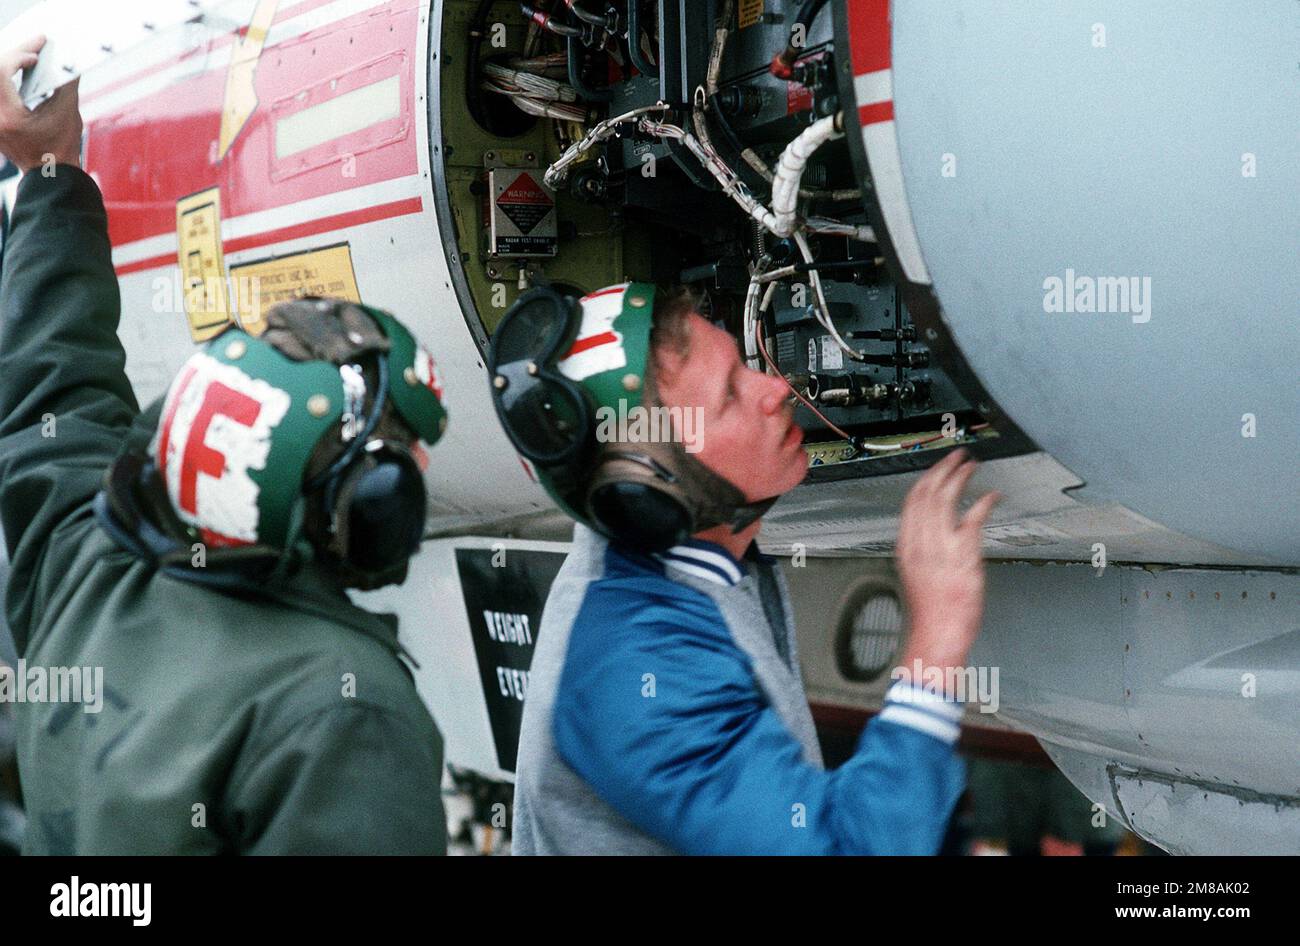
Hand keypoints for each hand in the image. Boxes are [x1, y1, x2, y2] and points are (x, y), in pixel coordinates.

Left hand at [0, 37, 81, 172]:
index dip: (17, 57)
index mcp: (9, 116)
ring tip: (26, 58)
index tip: (36, 57)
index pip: (1, 72)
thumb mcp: (68, 114)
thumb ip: (66, 85)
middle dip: (14, 55)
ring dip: (8, 66)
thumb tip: (68, 63)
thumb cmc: (61, 149)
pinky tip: (19, 72)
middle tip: (34, 47)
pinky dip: (6, 78)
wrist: (51, 174)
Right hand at [895, 448, 1000, 675]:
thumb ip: (922, 548)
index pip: (912, 501)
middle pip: (928, 494)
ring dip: (961, 478)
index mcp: (907, 545)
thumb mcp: (916, 572)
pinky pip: (972, 520)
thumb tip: (931, 529)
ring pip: (946, 500)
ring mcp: (941, 549)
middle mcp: (921, 543)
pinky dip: (983, 503)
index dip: (927, 478)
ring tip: (971, 467)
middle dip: (943, 469)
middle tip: (957, 457)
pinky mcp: (964, 557)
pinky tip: (991, 496)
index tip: (939, 467)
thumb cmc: (931, 609)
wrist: (939, 634)